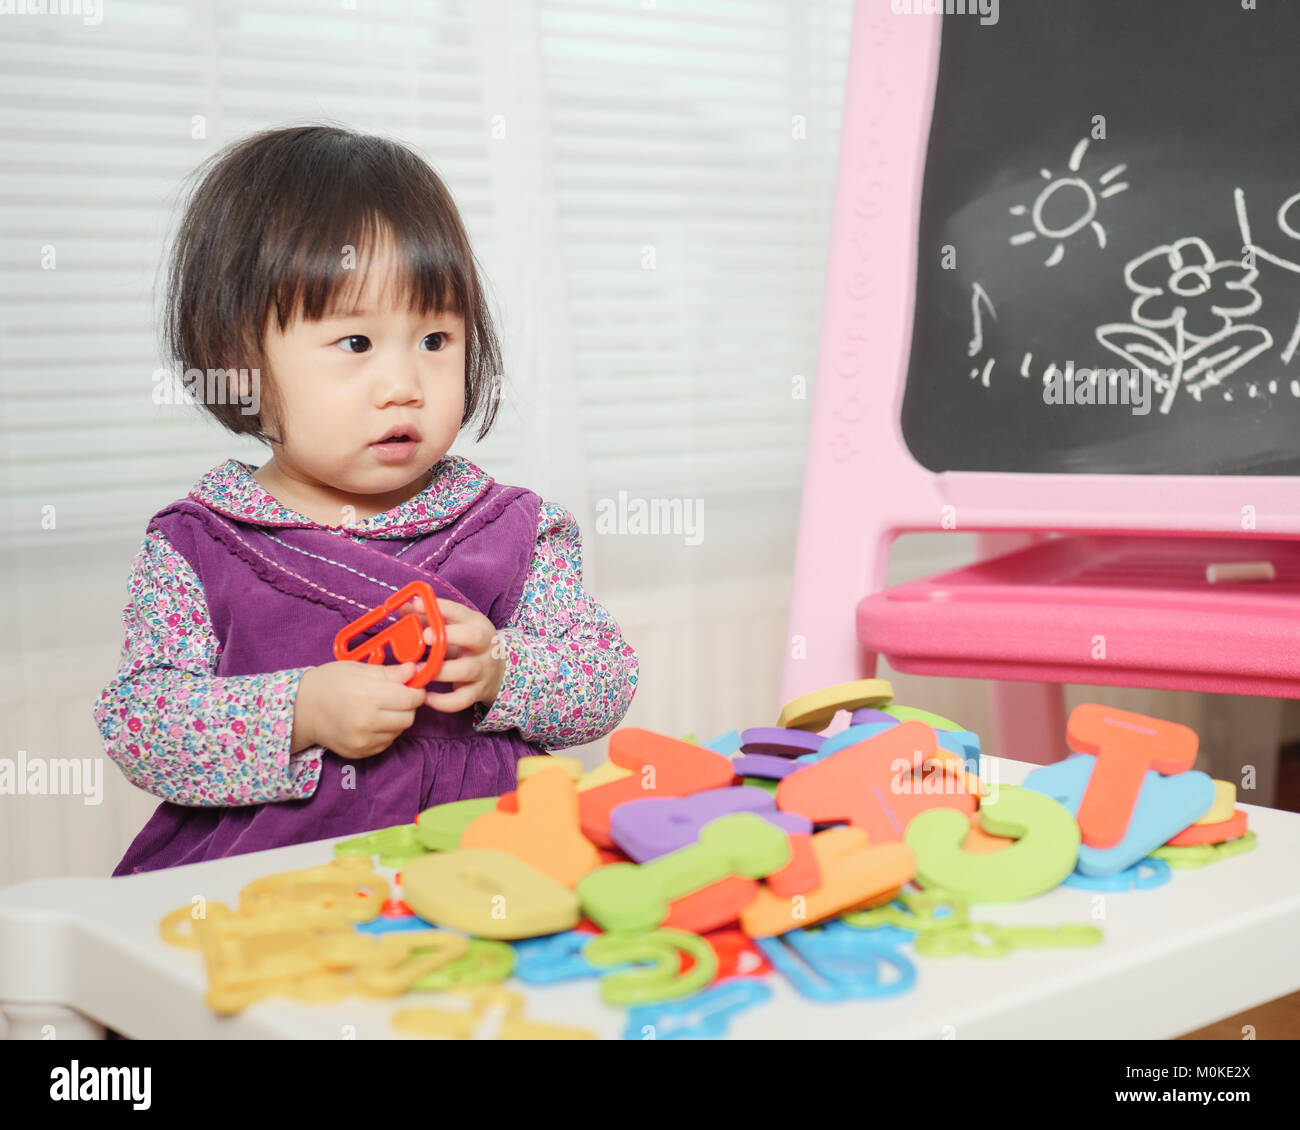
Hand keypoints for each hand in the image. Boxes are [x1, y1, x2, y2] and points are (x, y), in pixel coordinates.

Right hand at [291, 661, 427, 758]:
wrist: (302, 710)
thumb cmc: (329, 683)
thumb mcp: (358, 669)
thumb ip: (389, 672)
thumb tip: (415, 670)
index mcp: (367, 696)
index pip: (410, 698)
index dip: (416, 691)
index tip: (412, 686)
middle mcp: (366, 722)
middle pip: (408, 717)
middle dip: (408, 705)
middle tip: (397, 696)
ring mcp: (362, 740)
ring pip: (399, 731)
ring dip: (397, 719)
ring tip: (381, 708)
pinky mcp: (360, 753)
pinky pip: (386, 743)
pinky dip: (386, 732)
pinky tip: (373, 721)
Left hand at [397, 594, 507, 714]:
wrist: (499, 672)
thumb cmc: (469, 646)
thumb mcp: (457, 629)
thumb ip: (431, 619)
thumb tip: (405, 609)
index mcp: (477, 625)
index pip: (461, 612)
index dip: (440, 608)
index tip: (418, 605)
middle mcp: (484, 646)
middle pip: (473, 637)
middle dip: (449, 635)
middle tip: (425, 637)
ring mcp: (483, 670)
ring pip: (466, 670)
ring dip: (439, 671)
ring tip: (416, 671)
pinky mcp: (478, 692)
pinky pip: (462, 700)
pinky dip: (443, 702)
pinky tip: (426, 697)